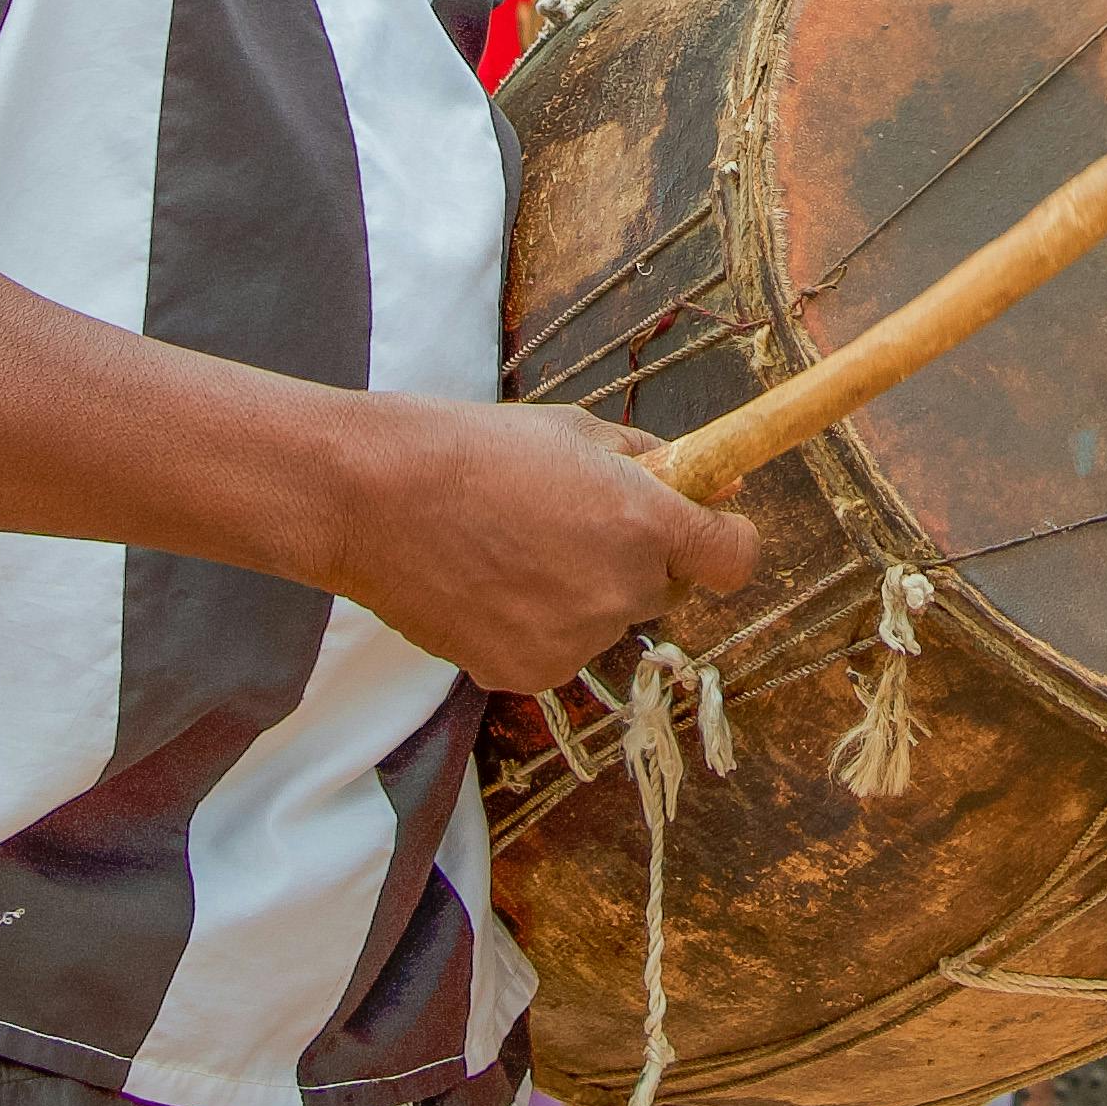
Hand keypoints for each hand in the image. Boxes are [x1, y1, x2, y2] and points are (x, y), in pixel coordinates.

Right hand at [327, 400, 757, 693]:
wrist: (373, 497)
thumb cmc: (472, 448)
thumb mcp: (575, 431)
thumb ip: (652, 462)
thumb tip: (717, 481)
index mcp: (645, 525)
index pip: (734, 559)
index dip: (724, 541)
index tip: (707, 528)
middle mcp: (620, 593)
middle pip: (664, 590)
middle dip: (638, 561)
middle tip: (575, 523)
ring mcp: (572, 642)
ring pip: (605, 621)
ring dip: (582, 594)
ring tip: (514, 548)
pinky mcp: (524, 674)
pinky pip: (556, 650)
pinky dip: (535, 624)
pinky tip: (489, 584)